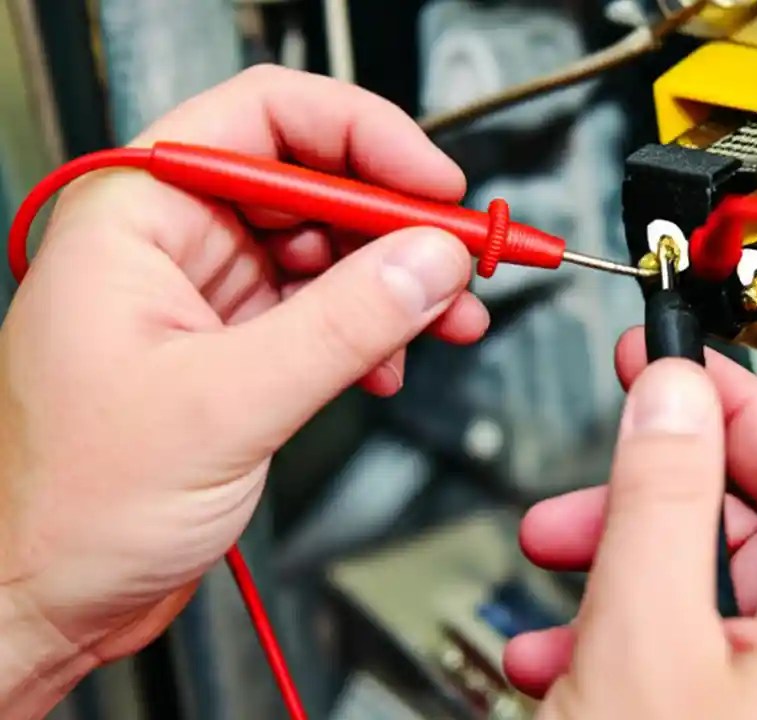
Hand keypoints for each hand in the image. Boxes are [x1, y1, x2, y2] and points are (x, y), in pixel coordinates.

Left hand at [0, 66, 485, 716]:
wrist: (45, 598)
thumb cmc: (69, 507)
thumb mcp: (223, 403)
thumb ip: (341, 325)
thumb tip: (428, 261)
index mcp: (137, 215)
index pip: (267, 117)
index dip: (366, 136)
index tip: (434, 183)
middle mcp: (173, 242)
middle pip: (313, 182)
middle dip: (398, 222)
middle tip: (461, 258)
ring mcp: (207, 296)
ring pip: (330, 250)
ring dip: (398, 282)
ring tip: (449, 316)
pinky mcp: (237, 350)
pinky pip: (327, 312)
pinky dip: (373, 332)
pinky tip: (392, 364)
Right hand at [505, 330, 756, 718]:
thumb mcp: (644, 635)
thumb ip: (661, 501)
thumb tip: (675, 398)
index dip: (732, 401)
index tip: (670, 361)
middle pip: (750, 531)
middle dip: (647, 503)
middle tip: (583, 488)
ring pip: (706, 597)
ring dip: (618, 575)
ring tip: (553, 579)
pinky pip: (689, 659)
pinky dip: (622, 642)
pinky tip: (557, 654)